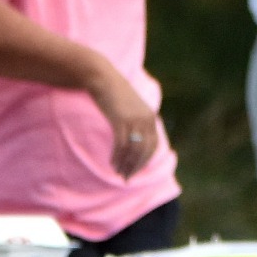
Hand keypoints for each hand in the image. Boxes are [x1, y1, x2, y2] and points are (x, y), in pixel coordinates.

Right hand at [87, 64, 159, 179]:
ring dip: (126, 164)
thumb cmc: (114, 96)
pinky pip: (121, 144)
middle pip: (145, 150)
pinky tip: (112, 162)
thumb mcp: (131, 110)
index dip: (145, 161)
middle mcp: (147, 119)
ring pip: (134, 150)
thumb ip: (136, 123)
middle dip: (136, 166)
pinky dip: (117, 156)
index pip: (153, 146)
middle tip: (126, 177)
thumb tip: (134, 141)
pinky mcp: (121, 120)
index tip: (136, 170)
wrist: (103, 79)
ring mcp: (135, 119)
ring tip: (118, 172)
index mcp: (151, 118)